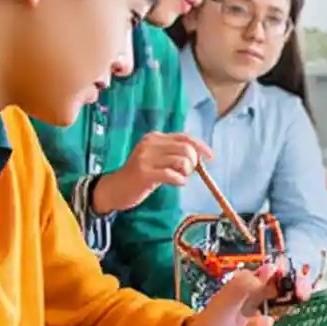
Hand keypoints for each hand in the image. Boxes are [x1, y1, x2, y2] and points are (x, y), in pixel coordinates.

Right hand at [91, 132, 212, 213]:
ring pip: (181, 161)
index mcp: (155, 137)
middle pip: (186, 149)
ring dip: (186, 173)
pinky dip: (179, 181)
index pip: (184, 137)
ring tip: (178, 178)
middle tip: (187, 173)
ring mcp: (145, 158)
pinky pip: (172, 175)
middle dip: (193, 163)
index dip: (200, 146)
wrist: (115, 188)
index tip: (211, 157)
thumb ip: (174, 155)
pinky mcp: (144, 173)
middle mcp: (150, 144)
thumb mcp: (157, 159)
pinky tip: (176, 183)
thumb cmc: (141, 175)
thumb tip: (200, 156)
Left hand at [184, 260, 312, 325]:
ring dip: (303, 299)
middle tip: (303, 297)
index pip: (275, 270)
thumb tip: (268, 270)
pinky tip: (306, 323)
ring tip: (308, 306)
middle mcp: (261, 293)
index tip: (293, 283)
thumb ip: (239, 288)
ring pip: (292, 298)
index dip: (287, 273)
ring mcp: (268, 310)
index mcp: (249, 283)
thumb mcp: (222, 305)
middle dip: (300, 285)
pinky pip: (290, 318)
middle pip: (288, 282)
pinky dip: (300, 317)